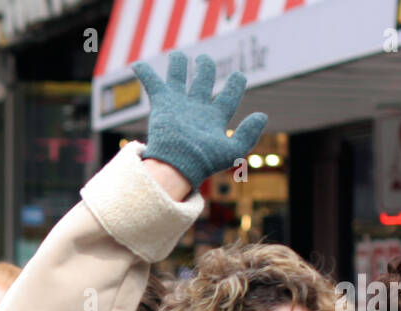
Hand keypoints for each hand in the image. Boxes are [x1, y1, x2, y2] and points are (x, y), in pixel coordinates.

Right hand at [132, 52, 266, 192]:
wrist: (176, 165)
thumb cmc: (204, 161)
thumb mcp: (234, 151)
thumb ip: (249, 134)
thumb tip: (262, 114)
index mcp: (214, 118)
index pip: (228, 96)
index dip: (235, 84)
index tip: (239, 75)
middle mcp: (196, 109)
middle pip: (202, 81)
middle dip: (205, 68)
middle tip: (203, 59)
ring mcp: (178, 106)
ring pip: (179, 78)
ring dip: (178, 66)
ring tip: (177, 56)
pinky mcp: (161, 105)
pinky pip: (152, 83)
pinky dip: (145, 73)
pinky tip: (137, 65)